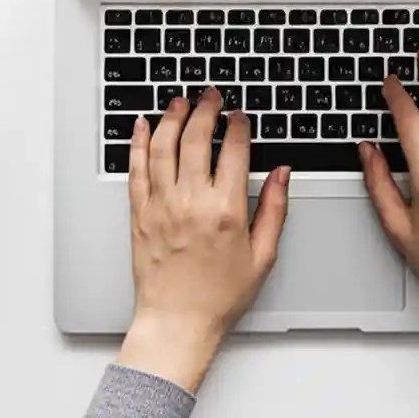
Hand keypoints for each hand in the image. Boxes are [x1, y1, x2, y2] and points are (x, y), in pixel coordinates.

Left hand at [116, 88, 289, 390]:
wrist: (177, 321)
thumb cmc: (219, 295)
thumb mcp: (262, 255)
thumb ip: (274, 208)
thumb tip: (282, 173)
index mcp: (225, 211)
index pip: (233, 150)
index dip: (238, 125)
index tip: (240, 115)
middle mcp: (191, 202)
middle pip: (197, 138)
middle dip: (206, 109)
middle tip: (211, 97)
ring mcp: (161, 205)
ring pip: (162, 145)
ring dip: (172, 117)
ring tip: (180, 102)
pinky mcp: (139, 213)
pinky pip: (136, 168)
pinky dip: (137, 142)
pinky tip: (142, 125)